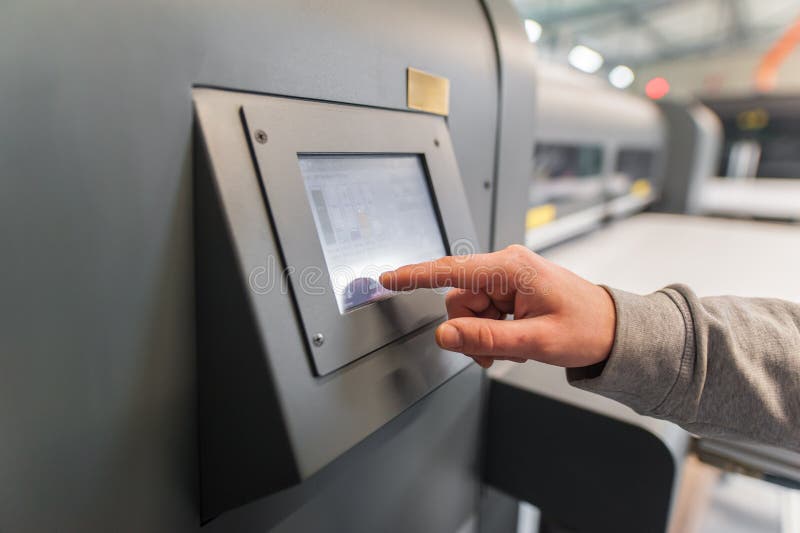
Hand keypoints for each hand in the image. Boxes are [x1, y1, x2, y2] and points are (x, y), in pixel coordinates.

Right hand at [379, 245, 615, 368]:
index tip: (388, 279)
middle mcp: (505, 267)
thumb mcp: (535, 341)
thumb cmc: (586, 328)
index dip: (415, 276)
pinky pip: (482, 312)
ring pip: (468, 310)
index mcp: (511, 268)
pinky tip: (513, 341)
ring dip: (481, 335)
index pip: (451, 270)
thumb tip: (444, 335)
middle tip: (495, 354)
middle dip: (469, 330)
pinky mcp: (510, 289)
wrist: (613, 329)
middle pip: (458, 300)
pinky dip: (490, 331)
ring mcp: (507, 278)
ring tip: (512, 349)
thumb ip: (485, 338)